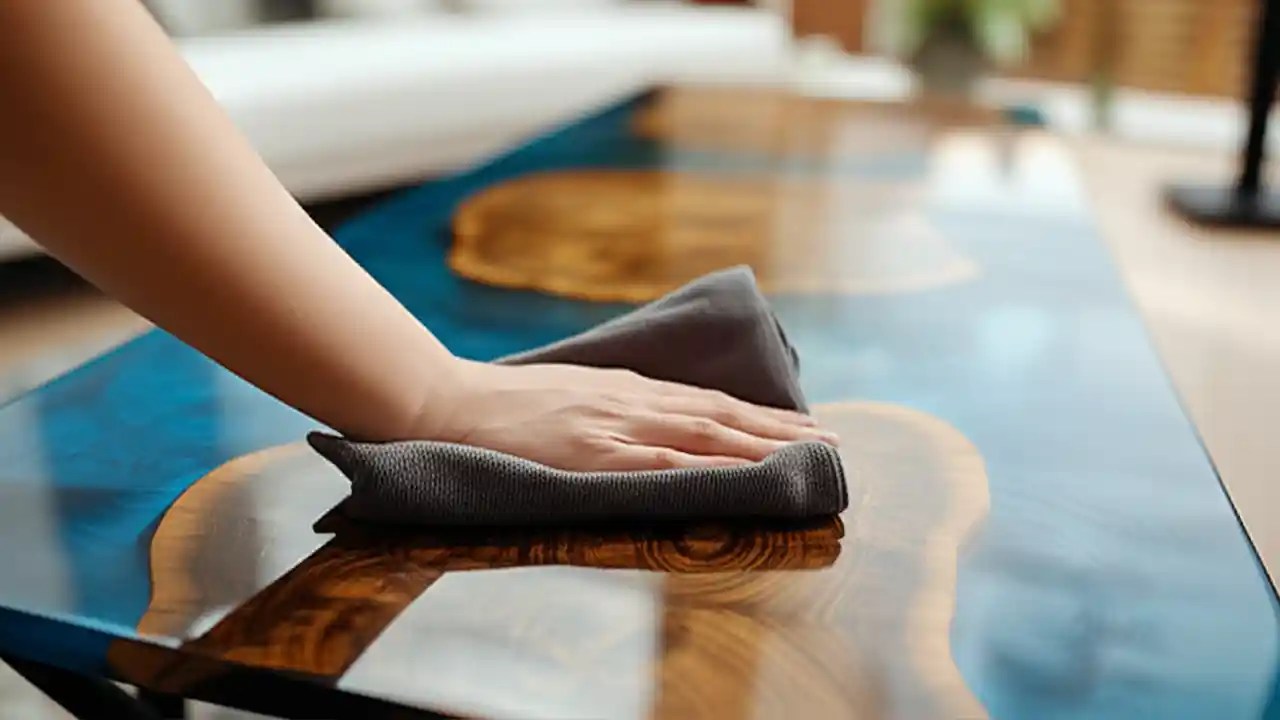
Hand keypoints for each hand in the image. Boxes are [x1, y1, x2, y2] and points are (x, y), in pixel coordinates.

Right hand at [417, 360, 837, 471]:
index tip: (801, 423)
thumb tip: (652, 416)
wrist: (450, 401)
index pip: (707, 401)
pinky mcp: (593, 453)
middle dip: (780, 428)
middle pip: (721, 413)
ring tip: (807, 454)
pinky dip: (707, 465)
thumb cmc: (505, 404)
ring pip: (705, 433)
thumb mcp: (573, 391)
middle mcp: (632, 401)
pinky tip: (739, 473)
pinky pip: (661, 462)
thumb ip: (613, 404)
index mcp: (627, 388)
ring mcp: (615, 426)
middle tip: (832, 441)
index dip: (759, 414)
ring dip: (761, 444)